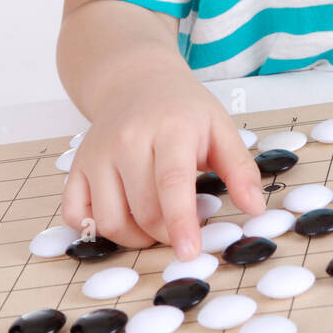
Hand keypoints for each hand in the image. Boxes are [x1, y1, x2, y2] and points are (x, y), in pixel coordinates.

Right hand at [61, 66, 265, 260]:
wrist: (137, 80)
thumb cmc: (182, 109)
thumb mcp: (220, 127)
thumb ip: (240, 168)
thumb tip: (256, 208)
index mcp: (169, 129)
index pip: (171, 182)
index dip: (180, 222)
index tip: (190, 252)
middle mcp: (127, 140)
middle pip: (144, 209)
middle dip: (166, 233)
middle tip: (182, 227)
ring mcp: (97, 154)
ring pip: (109, 220)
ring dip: (135, 238)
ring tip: (155, 225)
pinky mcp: (77, 167)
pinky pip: (75, 215)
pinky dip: (97, 228)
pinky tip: (121, 217)